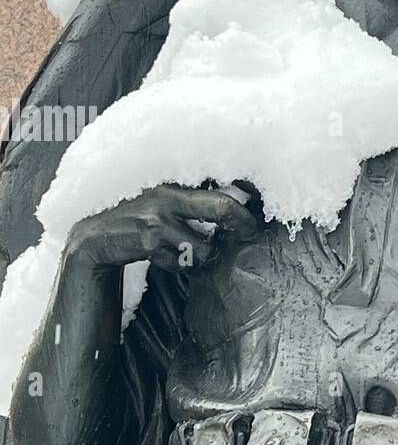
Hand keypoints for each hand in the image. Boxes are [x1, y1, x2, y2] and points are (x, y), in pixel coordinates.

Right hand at [66, 185, 257, 274]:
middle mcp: (168, 192)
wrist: (92, 238)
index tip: (256, 209)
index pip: (220, 180)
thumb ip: (190, 198)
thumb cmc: (133, 218)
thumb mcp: (160, 199)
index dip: (245, 196)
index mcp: (174, 180)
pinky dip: (178, 265)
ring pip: (206, 245)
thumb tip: (235, 204)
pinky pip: (182, 260)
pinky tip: (163, 258)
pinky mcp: (150, 239)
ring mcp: (159, 215)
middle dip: (243, 223)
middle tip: (250, 231)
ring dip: (203, 256)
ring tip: (188, 253)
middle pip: (224, 207)